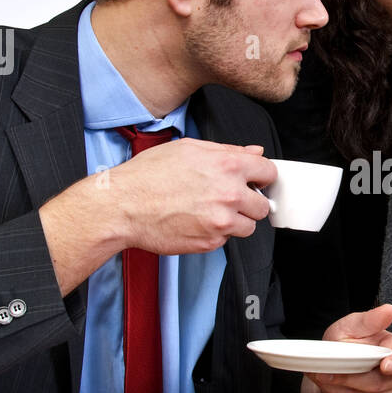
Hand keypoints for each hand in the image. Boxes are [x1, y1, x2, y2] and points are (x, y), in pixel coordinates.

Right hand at [111, 138, 275, 254]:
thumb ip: (228, 151)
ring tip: (210, 211)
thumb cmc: (148, 176)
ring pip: (248, 226)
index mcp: (227, 166)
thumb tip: (254, 152)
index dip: (262, 176)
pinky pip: (226, 240)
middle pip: (262, 205)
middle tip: (230, 199)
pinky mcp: (210, 242)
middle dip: (249, 202)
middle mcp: (228, 194)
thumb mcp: (189, 149)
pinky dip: (216, 233)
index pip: (269, 172)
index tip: (256, 180)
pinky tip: (196, 221)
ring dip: (235, 221)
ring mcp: (220, 221)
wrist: (123, 206)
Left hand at [302, 304, 391, 392]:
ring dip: (341, 387)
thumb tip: (390, 310)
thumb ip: (370, 320)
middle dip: (353, 377)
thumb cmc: (346, 341)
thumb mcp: (353, 325)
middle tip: (332, 369)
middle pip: (381, 383)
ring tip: (326, 375)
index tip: (384, 365)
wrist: (330, 364)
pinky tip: (331, 386)